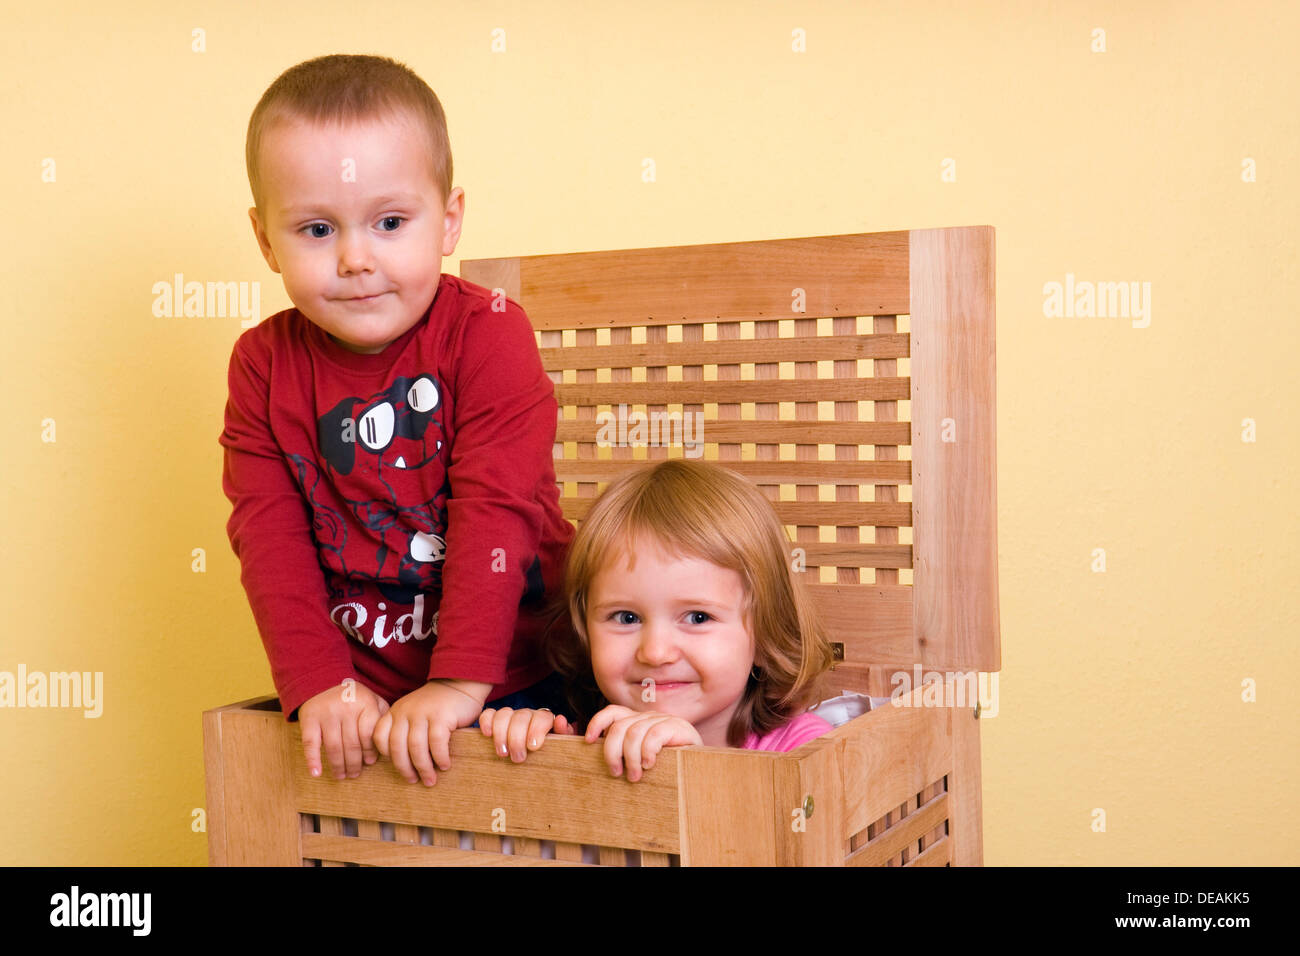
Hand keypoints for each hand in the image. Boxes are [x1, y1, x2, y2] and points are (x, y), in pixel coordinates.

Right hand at [297, 679, 389, 779]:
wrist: (323, 681)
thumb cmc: (353, 697)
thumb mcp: (372, 700)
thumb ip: (382, 717)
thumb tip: (388, 744)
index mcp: (365, 704)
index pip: (369, 734)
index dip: (370, 751)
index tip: (370, 762)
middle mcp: (346, 708)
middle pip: (352, 744)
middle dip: (354, 764)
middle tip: (354, 774)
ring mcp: (327, 714)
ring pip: (334, 747)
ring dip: (338, 765)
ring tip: (341, 775)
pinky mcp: (309, 719)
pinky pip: (311, 743)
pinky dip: (312, 760)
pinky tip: (316, 773)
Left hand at [373, 679, 490, 785]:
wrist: (460, 682)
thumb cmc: (437, 705)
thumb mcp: (414, 713)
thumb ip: (405, 730)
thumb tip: (403, 764)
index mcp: (395, 711)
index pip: (379, 737)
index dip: (386, 755)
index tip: (400, 766)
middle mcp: (405, 711)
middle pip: (397, 747)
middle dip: (404, 769)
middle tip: (414, 781)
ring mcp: (423, 712)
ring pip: (416, 747)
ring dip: (423, 768)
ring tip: (430, 779)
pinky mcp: (441, 715)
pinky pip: (437, 743)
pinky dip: (440, 757)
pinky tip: (445, 765)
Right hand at [478, 707, 576, 762]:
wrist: (532, 759)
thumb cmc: (547, 755)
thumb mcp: (559, 748)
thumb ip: (563, 735)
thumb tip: (561, 720)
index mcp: (545, 720)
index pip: (543, 717)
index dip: (537, 730)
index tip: (533, 747)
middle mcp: (527, 715)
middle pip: (521, 717)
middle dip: (518, 738)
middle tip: (518, 758)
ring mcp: (510, 716)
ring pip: (504, 714)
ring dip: (502, 734)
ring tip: (502, 753)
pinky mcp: (494, 720)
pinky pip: (488, 714)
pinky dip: (486, 722)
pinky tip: (487, 734)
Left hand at [584, 705, 702, 781]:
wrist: (698, 772)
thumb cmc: (664, 770)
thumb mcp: (637, 761)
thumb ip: (618, 755)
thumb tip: (590, 748)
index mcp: (636, 722)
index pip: (612, 712)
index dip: (597, 723)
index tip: (588, 741)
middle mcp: (648, 717)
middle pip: (619, 726)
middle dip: (612, 751)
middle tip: (616, 773)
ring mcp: (663, 720)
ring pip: (634, 733)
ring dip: (631, 758)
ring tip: (635, 777)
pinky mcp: (677, 727)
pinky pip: (653, 735)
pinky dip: (648, 752)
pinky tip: (651, 765)